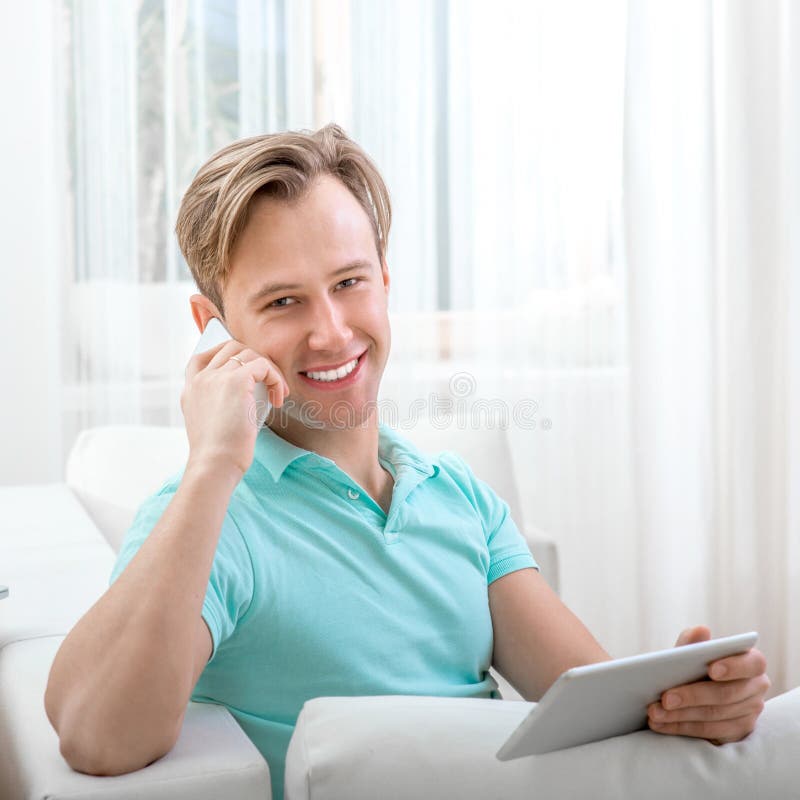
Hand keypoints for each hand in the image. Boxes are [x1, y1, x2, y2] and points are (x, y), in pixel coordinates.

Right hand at [182, 339, 288, 477]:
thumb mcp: (210, 424)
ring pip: (250, 354)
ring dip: (270, 371)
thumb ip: (217, 404)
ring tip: (278, 393)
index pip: (202, 357)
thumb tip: (247, 394)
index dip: (226, 356)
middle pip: (230, 348)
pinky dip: (276, 378)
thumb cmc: (219, 453)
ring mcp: (215, 377)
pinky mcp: (235, 381)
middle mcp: (200, 379)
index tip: (245, 369)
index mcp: (190, 389)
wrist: (215, 464)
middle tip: (268, 381)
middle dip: (255, 360)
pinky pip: (263, 365)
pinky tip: (278, 399)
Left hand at [646, 625, 769, 744]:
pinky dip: (681, 727)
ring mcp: (750, 712)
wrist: (693, 691)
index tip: (711, 669)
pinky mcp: (739, 732)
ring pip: (715, 716)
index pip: (753, 663)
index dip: (733, 666)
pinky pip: (709, 732)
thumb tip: (701, 630)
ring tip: (655, 712)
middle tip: (665, 698)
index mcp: (751, 662)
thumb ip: (693, 642)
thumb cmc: (694, 667)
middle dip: (692, 696)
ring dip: (680, 715)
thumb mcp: (690, 653)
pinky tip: (661, 725)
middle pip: (726, 694)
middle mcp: (756, 687)